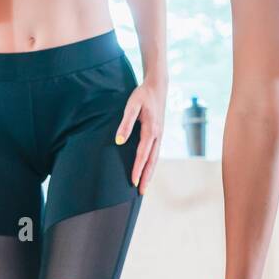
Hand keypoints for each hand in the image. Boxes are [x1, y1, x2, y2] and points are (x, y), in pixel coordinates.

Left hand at [116, 76, 165, 192]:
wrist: (157, 86)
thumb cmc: (142, 95)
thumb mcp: (131, 106)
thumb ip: (125, 123)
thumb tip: (119, 141)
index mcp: (151, 130)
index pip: (143, 154)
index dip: (137, 169)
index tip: (132, 182)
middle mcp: (158, 135)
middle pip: (152, 160)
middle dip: (146, 176)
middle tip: (141, 192)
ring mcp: (160, 135)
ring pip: (155, 158)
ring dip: (150, 172)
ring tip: (144, 185)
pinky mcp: (159, 133)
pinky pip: (156, 152)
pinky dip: (152, 163)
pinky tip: (148, 168)